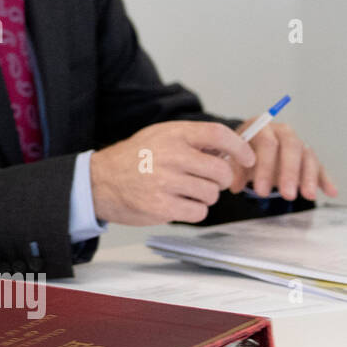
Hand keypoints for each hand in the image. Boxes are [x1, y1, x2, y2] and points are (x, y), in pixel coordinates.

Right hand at [91, 121, 256, 224]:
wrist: (99, 182)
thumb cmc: (134, 159)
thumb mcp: (160, 137)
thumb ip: (192, 141)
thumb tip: (231, 151)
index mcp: (172, 134)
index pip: (218, 135)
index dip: (240, 147)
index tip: (247, 158)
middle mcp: (169, 155)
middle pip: (220, 171)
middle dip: (221, 179)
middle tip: (208, 180)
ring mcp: (165, 182)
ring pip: (212, 194)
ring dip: (204, 196)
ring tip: (184, 191)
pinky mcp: (161, 206)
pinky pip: (199, 212)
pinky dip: (193, 210)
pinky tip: (177, 203)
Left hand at [227, 119, 336, 201]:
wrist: (248, 146)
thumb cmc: (239, 152)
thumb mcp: (232, 158)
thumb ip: (233, 169)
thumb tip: (233, 185)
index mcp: (261, 127)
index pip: (267, 143)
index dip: (265, 167)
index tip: (260, 190)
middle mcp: (282, 132)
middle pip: (291, 148)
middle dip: (289, 173)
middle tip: (287, 195)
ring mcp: (297, 143)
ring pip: (307, 156)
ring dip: (309, 177)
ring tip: (308, 196)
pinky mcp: (307, 157)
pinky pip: (319, 166)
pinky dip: (325, 179)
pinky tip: (330, 192)